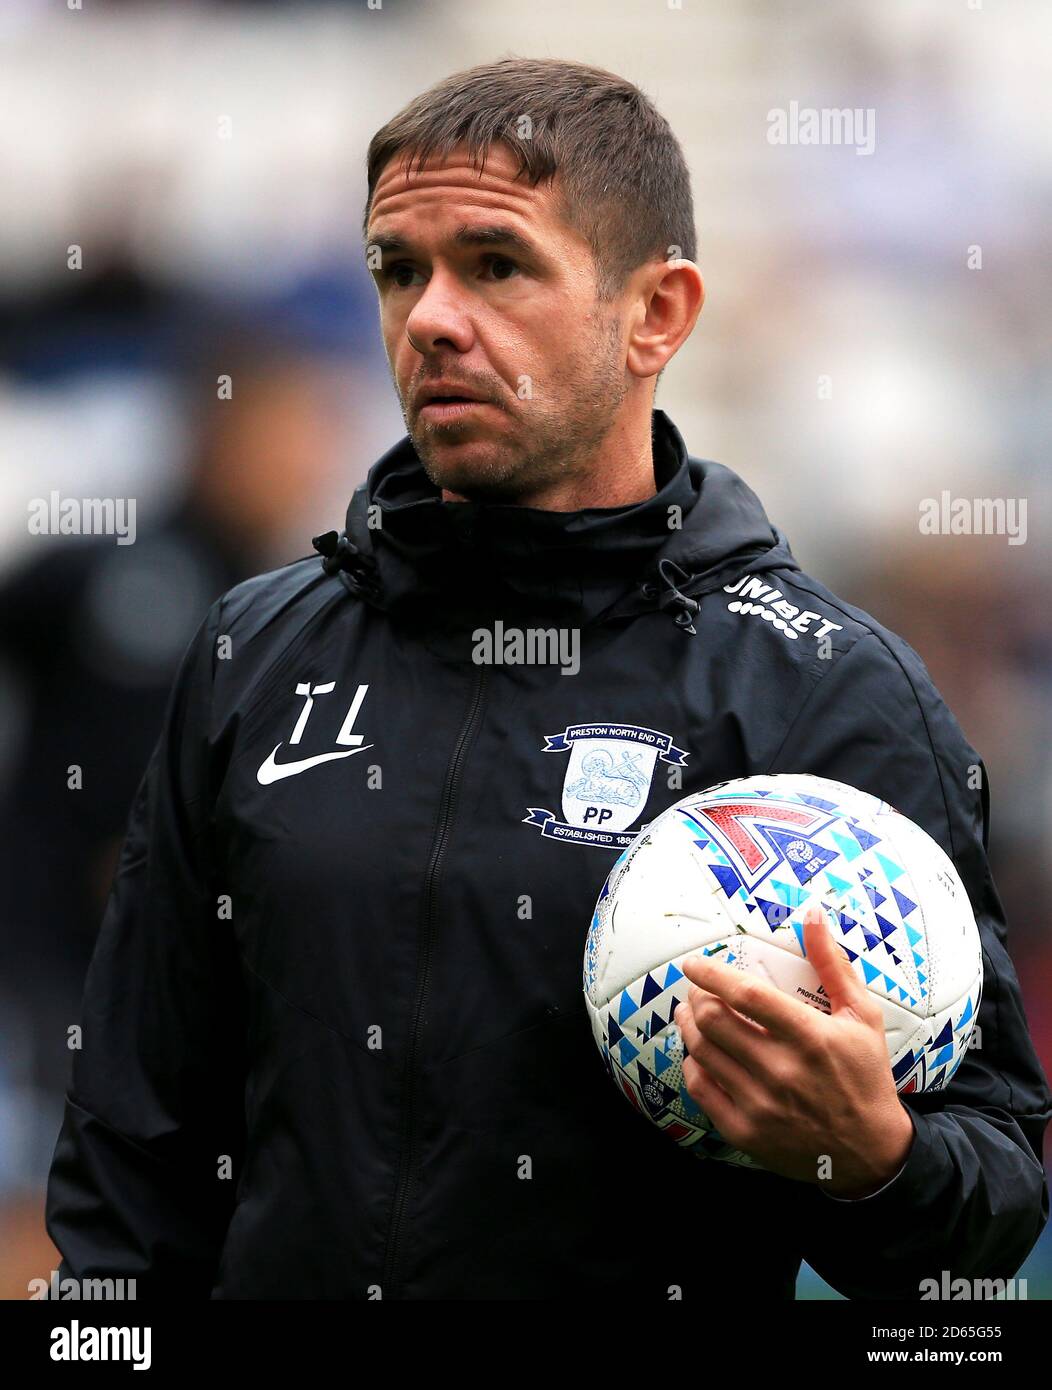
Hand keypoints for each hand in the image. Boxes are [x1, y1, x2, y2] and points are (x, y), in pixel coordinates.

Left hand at [675, 903, 914, 1195]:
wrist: (870, 1152)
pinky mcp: (745, 1131)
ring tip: (692, 1015)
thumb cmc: (865, 1076)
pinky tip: (700, 1052)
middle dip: (696, 998)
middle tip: (696, 990)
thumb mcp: (862, 1016)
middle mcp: (781, 1071)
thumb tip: (811, 914)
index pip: (746, 995)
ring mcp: (760, 1104)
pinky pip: (701, 1088)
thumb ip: (833, 963)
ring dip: (689, 1026)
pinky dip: (694, 1064)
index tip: (694, 965)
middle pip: (713, 1021)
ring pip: (702, 1051)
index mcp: (810, 1037)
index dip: (712, 974)